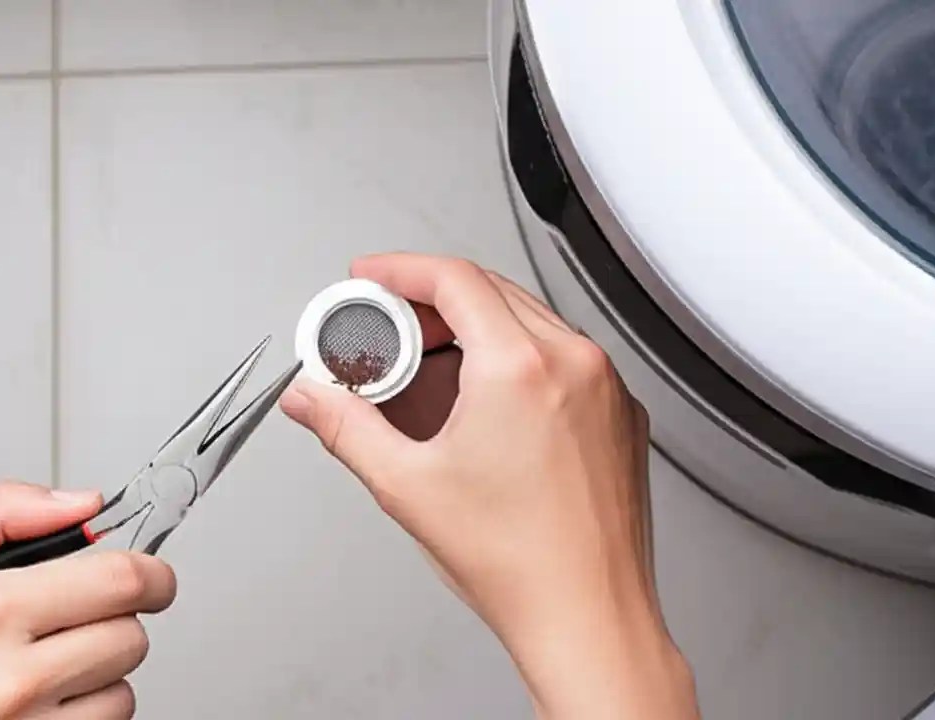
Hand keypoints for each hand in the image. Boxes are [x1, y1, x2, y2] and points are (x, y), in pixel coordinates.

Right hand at [0, 482, 176, 719]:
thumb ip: (4, 511)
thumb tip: (85, 503)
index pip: (120, 581)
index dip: (151, 570)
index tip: (152, 571)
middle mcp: (10, 680)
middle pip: (133, 635)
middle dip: (118, 615)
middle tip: (78, 611)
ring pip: (124, 687)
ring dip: (102, 667)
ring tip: (47, 656)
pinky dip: (88, 707)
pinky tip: (45, 694)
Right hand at [280, 254, 696, 718]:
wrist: (589, 618)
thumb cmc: (519, 564)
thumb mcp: (408, 486)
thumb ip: (348, 428)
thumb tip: (313, 400)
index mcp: (520, 368)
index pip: (453, 278)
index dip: (400, 269)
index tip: (372, 279)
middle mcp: (574, 364)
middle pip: (492, 291)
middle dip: (432, 300)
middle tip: (391, 330)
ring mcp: (606, 387)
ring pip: (531, 320)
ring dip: (476, 328)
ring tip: (434, 370)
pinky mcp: (621, 413)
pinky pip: (565, 357)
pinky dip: (520, 358)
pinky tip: (486, 400)